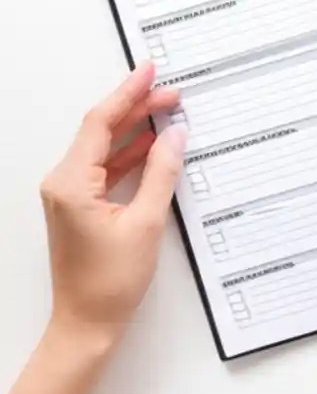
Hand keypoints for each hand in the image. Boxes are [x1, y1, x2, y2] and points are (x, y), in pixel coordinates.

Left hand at [40, 62, 185, 343]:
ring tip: (169, 110)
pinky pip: (107, 169)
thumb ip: (162, 173)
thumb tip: (175, 137)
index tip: (149, 70)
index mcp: (71, 182)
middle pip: (102, 130)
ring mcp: (70, 194)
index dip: (128, 93)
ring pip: (106, 148)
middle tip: (172, 91)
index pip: (101, 123)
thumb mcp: (146, 222)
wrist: (87, 322)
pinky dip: (132, 154)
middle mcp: (64, 183)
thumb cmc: (110, 281)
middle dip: (137, 107)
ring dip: (137, 130)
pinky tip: (155, 145)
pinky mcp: (81, 207)